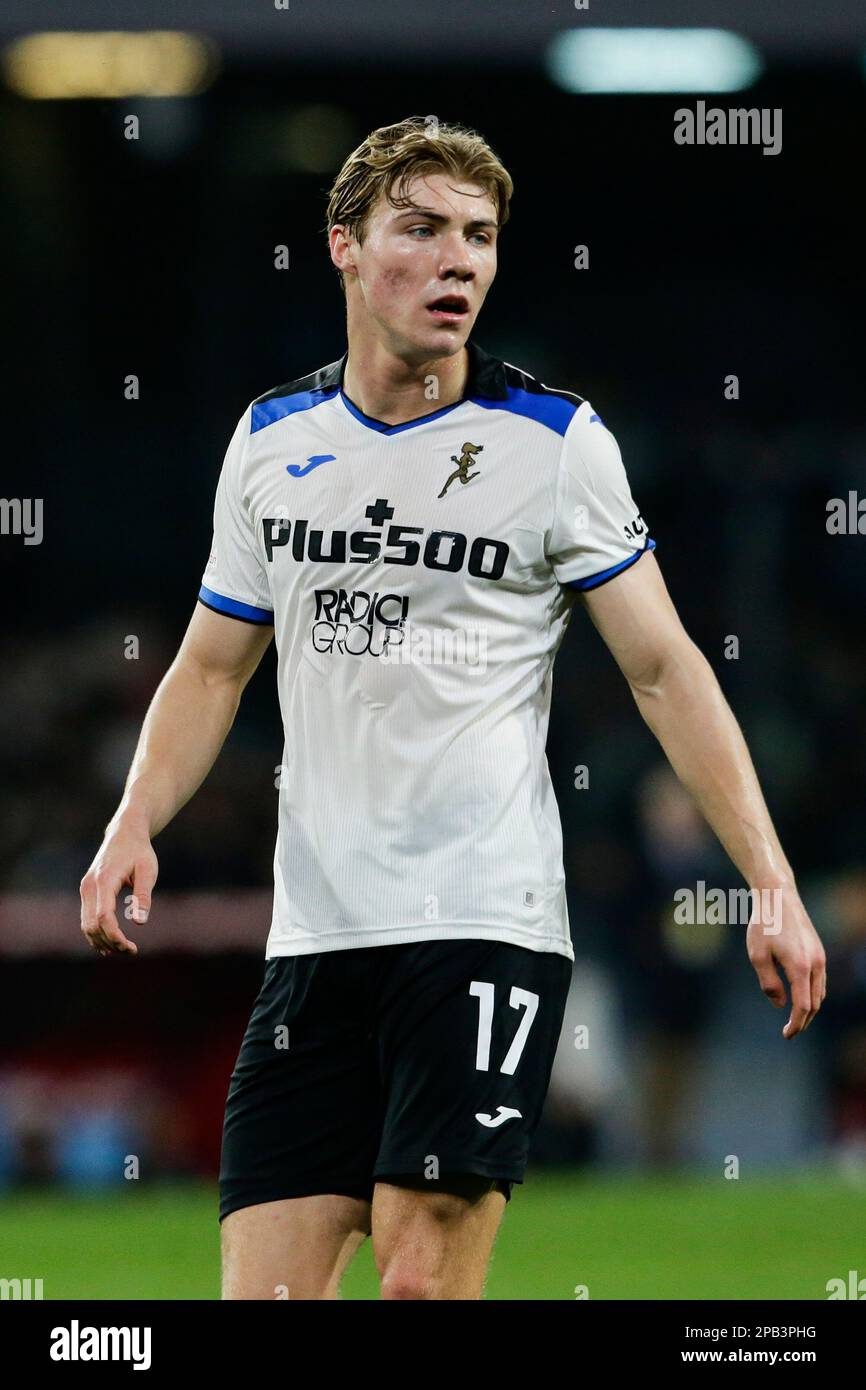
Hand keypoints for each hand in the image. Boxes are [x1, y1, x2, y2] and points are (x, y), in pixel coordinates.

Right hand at [79, 816, 157, 956]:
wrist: (124, 834)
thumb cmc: (139, 852)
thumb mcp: (148, 870)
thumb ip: (143, 896)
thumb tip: (139, 922)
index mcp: (104, 880)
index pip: (103, 917)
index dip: (115, 936)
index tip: (131, 948)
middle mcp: (89, 886)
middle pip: (91, 925)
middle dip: (110, 942)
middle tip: (131, 951)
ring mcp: (85, 889)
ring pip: (86, 924)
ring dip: (102, 941)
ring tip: (124, 949)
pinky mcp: (87, 891)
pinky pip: (86, 918)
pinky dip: (95, 933)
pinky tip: (109, 944)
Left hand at [746, 885, 825, 1037]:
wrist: (778, 896)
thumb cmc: (763, 925)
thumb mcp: (758, 955)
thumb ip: (769, 983)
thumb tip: (781, 1004)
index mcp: (800, 967)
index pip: (803, 1006)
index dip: (796, 1024)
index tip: (787, 1035)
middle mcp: (816, 964)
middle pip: (814, 1003)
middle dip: (803, 1021)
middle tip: (789, 1032)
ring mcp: (820, 957)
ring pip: (819, 993)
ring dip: (809, 1009)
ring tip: (795, 1019)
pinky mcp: (818, 951)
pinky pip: (820, 981)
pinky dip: (812, 995)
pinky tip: (801, 998)